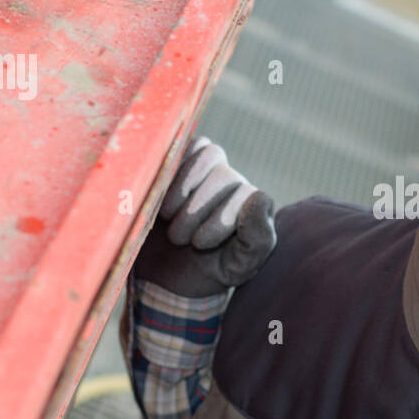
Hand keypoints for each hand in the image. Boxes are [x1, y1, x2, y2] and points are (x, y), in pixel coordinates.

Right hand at [133, 136, 276, 296]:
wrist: (164, 274)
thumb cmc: (205, 272)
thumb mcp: (237, 268)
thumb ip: (258, 239)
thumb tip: (260, 197)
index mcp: (253, 208)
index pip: (247, 195)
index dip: (221, 218)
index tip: (199, 244)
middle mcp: (235, 184)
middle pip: (225, 176)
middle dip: (197, 210)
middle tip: (178, 238)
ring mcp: (210, 170)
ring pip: (210, 154)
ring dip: (183, 187)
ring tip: (167, 217)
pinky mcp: (184, 161)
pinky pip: (188, 144)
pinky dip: (173, 168)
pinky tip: (158, 195)